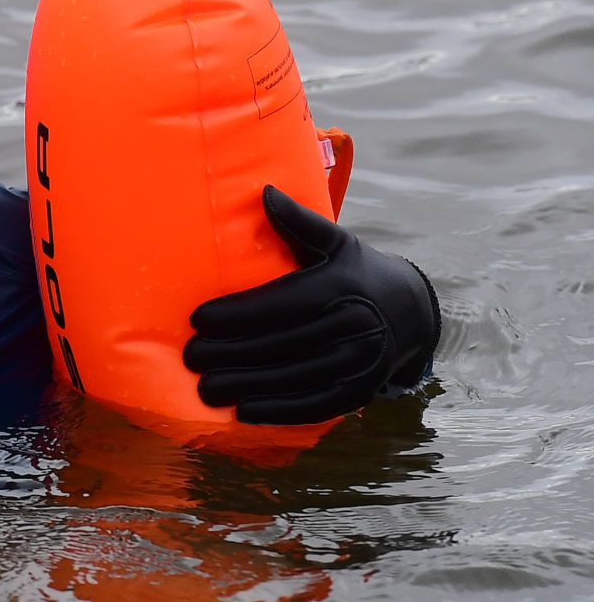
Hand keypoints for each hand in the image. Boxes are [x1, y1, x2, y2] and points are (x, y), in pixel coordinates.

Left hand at [183, 186, 440, 424]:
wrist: (410, 312)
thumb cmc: (357, 271)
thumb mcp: (336, 242)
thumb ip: (299, 221)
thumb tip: (264, 190)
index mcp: (340, 288)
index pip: (280, 305)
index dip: (237, 314)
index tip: (198, 319)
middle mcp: (354, 327)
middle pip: (281, 344)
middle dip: (230, 352)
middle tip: (190, 356)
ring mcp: (360, 364)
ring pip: (294, 377)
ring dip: (247, 385)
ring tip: (205, 388)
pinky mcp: (361, 392)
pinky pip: (316, 404)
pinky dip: (279, 410)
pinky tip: (244, 411)